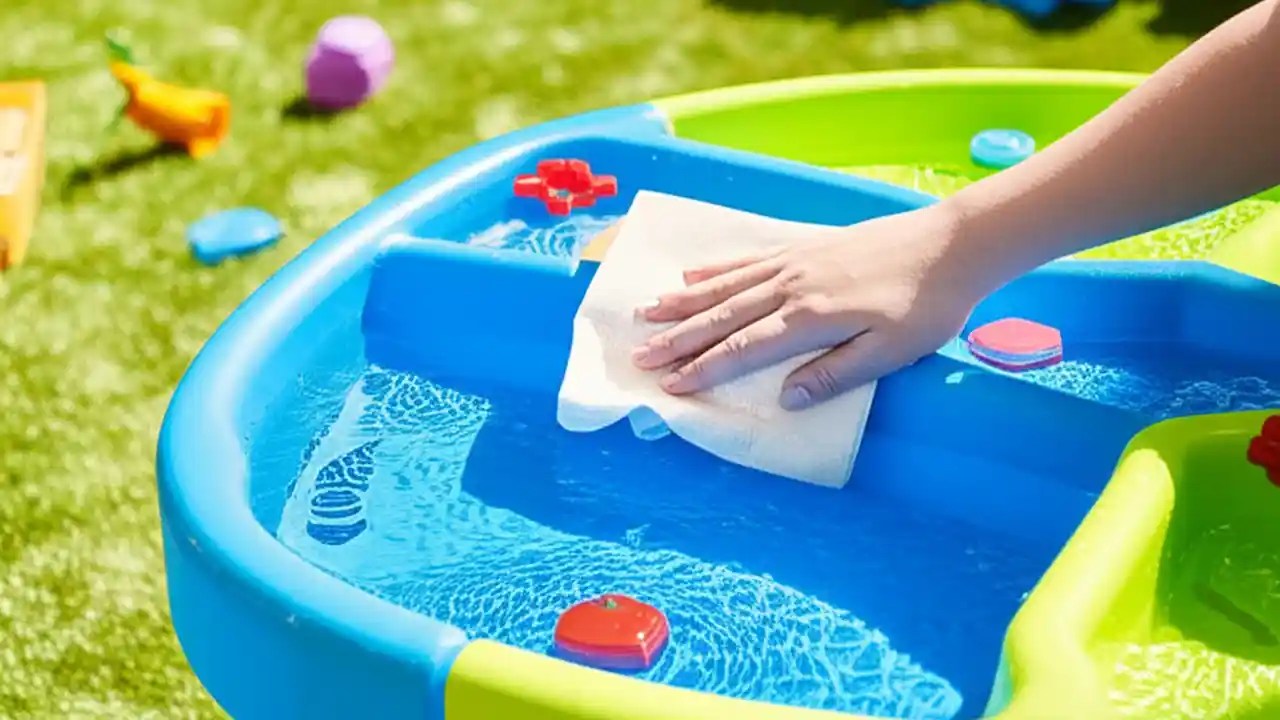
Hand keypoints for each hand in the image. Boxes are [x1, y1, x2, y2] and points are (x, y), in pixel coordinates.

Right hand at [629, 206, 990, 409]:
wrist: (953, 244)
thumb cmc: (928, 306)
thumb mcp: (890, 352)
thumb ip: (836, 374)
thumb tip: (785, 398)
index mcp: (810, 319)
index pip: (744, 348)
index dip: (704, 368)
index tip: (670, 385)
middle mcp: (792, 287)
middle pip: (723, 316)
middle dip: (678, 338)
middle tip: (639, 355)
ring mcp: (795, 262)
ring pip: (727, 284)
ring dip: (685, 301)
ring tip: (648, 312)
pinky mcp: (805, 246)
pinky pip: (749, 258)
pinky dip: (716, 267)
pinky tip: (692, 273)